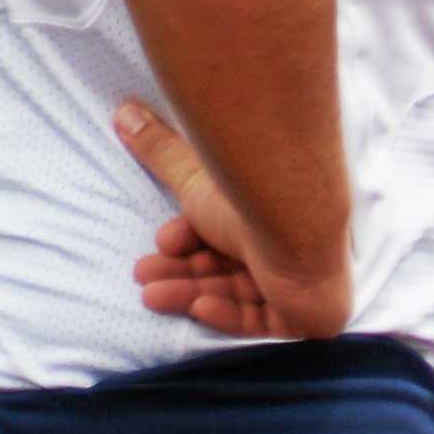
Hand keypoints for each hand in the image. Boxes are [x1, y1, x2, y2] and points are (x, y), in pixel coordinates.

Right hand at [114, 98, 350, 340]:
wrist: (299, 218)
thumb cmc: (251, 194)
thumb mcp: (195, 175)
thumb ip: (160, 150)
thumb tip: (123, 110)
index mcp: (266, 214)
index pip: (224, 236)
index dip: (190, 241)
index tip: (162, 240)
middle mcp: (286, 244)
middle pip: (228, 268)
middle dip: (182, 273)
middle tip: (143, 276)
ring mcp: (301, 281)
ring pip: (239, 294)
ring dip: (192, 293)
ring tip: (151, 295)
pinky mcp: (310, 314)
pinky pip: (265, 322)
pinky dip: (230, 315)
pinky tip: (200, 309)